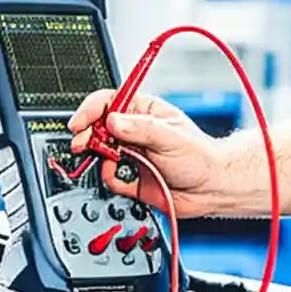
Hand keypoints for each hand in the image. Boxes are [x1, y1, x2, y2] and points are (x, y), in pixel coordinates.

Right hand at [67, 90, 231, 217]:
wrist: (210, 189)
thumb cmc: (200, 157)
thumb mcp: (170, 137)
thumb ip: (140, 129)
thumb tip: (113, 122)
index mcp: (142, 112)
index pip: (107, 102)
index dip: (89, 110)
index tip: (80, 123)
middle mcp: (133, 132)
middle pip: (97, 127)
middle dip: (87, 136)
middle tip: (82, 144)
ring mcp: (130, 155)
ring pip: (99, 153)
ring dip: (100, 158)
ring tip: (111, 161)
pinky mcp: (129, 177)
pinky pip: (109, 177)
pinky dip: (111, 178)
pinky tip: (123, 177)